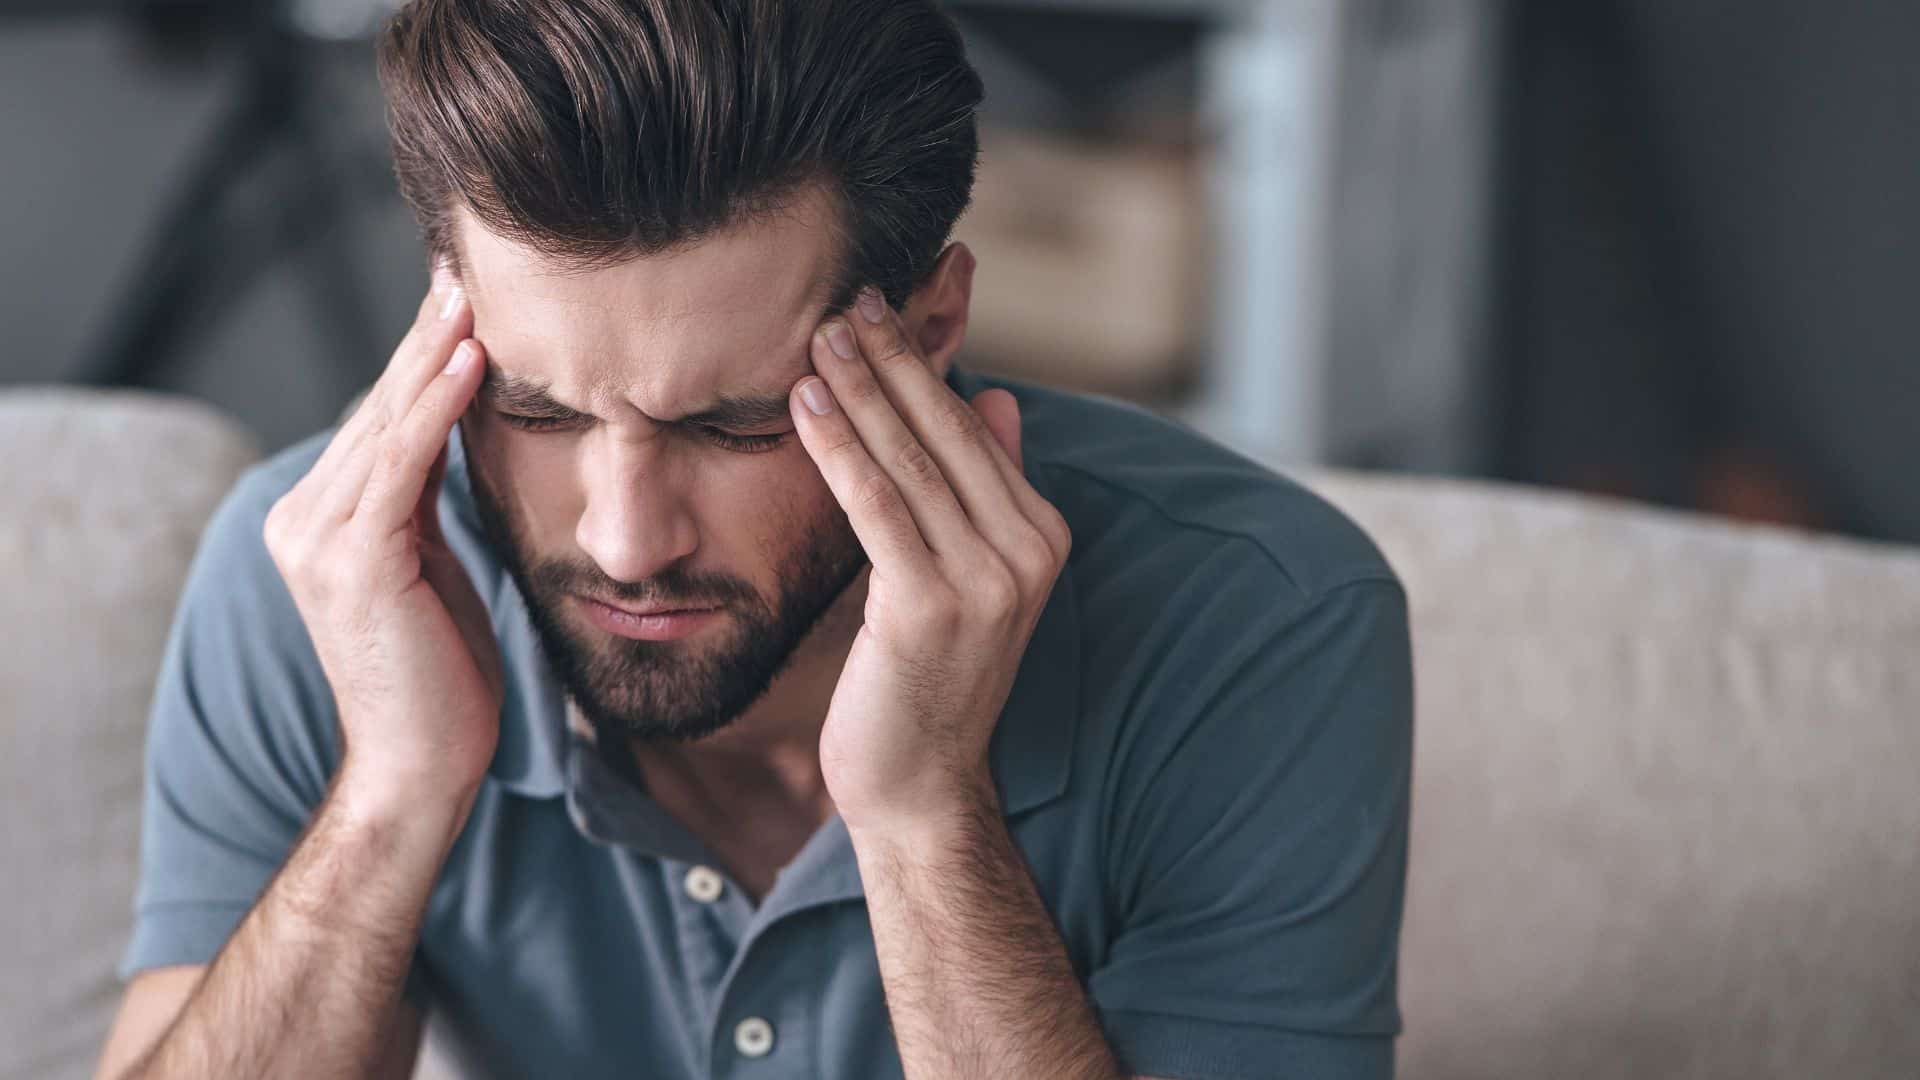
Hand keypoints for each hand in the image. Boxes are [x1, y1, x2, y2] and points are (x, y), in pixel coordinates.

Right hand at [264, 263, 499, 804]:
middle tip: (466, 264)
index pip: (381, 420)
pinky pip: (402, 464)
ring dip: (434, 352)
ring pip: (388, 424)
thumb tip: (458, 432)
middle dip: (426, 336)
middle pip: (380, 409)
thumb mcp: (432, 566)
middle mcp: (303, 519)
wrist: (420, 765)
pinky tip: (470, 358)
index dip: (421, 356)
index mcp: (318, 520)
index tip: (460, 294)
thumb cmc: (441, 674)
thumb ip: (426, 501)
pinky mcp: (353, 560)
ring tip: (474, 291)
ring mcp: (318, 538)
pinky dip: (436, 407)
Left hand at [789, 286, 1071, 834]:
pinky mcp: (930, 605)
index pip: (972, 429)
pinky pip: (879, 506)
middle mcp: (1025, 552)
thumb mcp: (968, 575)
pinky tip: (806, 405)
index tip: (878, 308)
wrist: (919, 784)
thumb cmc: (928, 678)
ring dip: (859, 390)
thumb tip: (996, 397)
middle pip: (946, 431)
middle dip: (891, 359)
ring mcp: (986, 580)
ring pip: (910, 460)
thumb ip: (987, 488)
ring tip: (818, 334)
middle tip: (845, 298)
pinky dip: (840, 448)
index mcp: (1040, 535)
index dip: (922, 365)